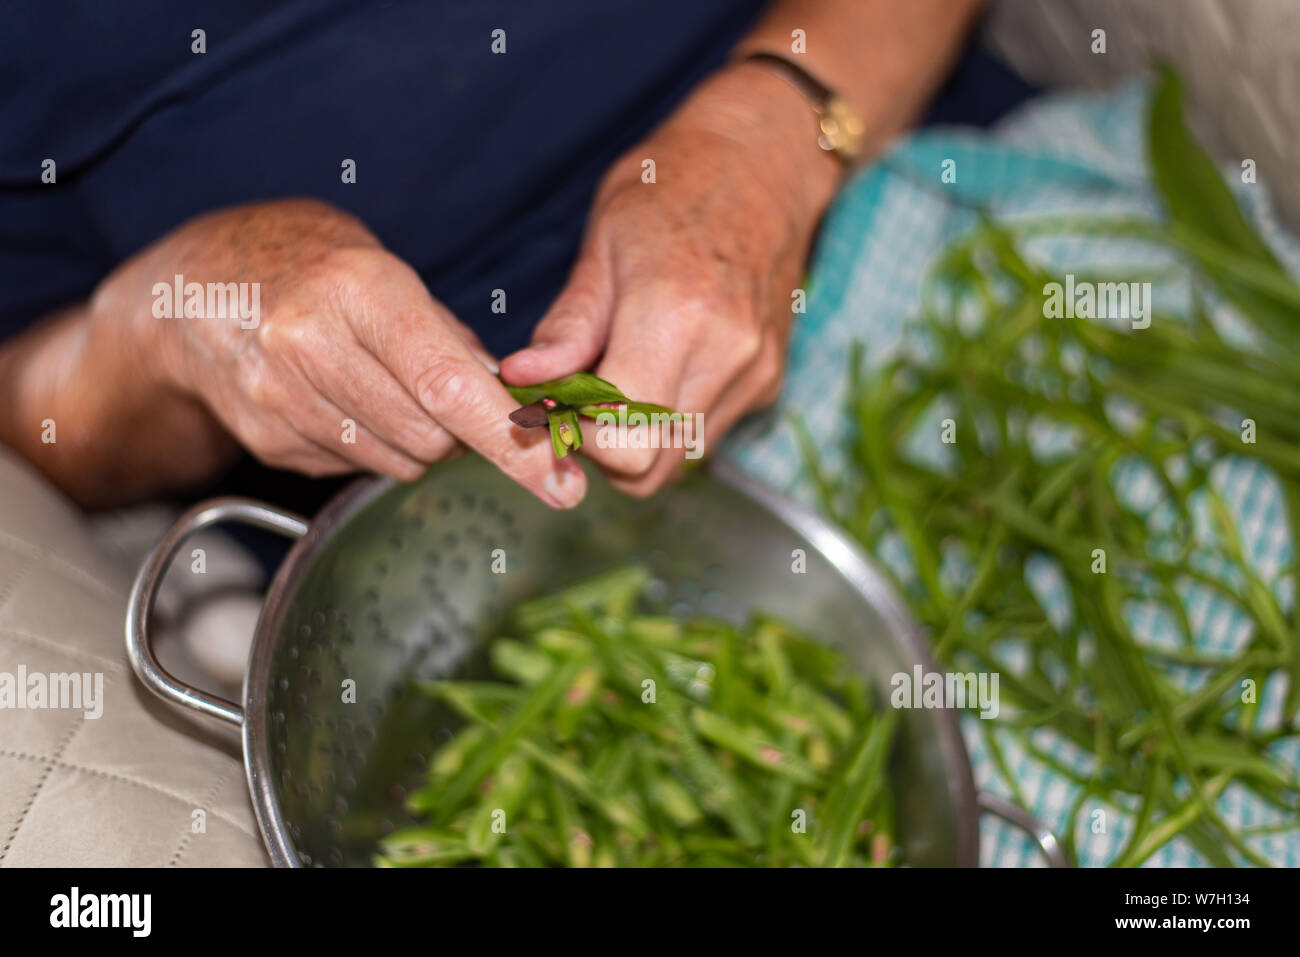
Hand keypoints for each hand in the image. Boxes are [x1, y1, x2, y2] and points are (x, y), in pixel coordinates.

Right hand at [95, 199, 586, 507]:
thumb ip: (448, 336)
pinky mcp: (266, 437)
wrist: (192, 286)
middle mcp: (311, 344)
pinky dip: (373, 446)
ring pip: (398, 461)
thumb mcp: (381, 268)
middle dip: (465, 436)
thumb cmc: (305, 264)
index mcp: (357, 289)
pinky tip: (345, 401)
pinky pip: (354, 468)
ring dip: (421, 444)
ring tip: (391, 391)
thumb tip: (514, 400)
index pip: (451, 386)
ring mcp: (281, 398)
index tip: (562, 481)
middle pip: (431, 436)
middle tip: (461, 405)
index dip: (513, 441)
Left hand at [500, 62, 839, 494]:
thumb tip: (521, 381)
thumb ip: (569, 324)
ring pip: (677, 460)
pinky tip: (656, 368)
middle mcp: (726, 355)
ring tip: (612, 377)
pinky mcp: (768, 380)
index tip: (548, 405)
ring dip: (633, 439)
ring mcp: (754, 372)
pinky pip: (704, 432)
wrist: (766, 160)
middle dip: (598, 450)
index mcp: (675, 315)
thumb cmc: (674, 186)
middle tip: (570, 402)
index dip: (574, 436)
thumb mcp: (603, 241)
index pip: (620, 439)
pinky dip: (668, 421)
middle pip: (647, 468)